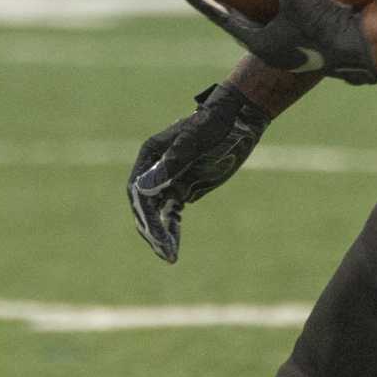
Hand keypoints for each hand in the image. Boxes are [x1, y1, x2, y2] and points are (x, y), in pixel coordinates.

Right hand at [128, 84, 270, 263]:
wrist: (237, 119)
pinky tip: (173, 247)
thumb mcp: (195, 142)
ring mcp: (170, 181)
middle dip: (152, 230)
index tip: (156, 233)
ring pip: (158, 213)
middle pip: (145, 207)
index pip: (138, 191)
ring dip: (161, 234)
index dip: (144, 215)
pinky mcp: (185, 188)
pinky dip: (172, 229)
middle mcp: (154, 171)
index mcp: (150, 157)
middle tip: (164, 252)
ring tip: (169, 257)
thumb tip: (142, 190)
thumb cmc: (215, 124)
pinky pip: (173, 213)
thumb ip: (171, 164)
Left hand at [174, 0, 376, 82]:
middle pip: (244, 21)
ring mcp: (297, 48)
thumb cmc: (329, 29)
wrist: (368, 50)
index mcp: (262, 43)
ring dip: (264, 4)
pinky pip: (298, 16)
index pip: (221, 16)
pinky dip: (295, 0)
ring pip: (272, 21)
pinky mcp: (317, 42)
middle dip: (231, 4)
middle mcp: (276, 48)